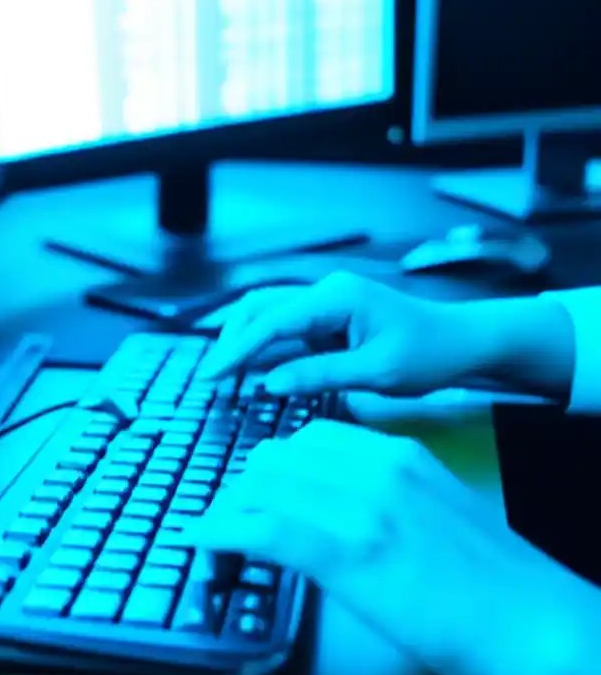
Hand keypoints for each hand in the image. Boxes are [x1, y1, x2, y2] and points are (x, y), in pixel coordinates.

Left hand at [184, 421, 600, 674]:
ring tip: (217, 537)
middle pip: (274, 459)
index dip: (272, 469)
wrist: (533, 621)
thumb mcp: (434, 508)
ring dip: (227, 511)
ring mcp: (360, 509)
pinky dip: (218, 531)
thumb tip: (326, 501)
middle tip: (233, 521)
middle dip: (244, 490)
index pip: (307, 440)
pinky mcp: (347, 555)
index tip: (257, 494)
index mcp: (397, 455)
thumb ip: (382, 492)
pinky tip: (201, 541)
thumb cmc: (487, 579)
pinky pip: (260, 528)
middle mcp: (374, 470)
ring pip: (259, 487)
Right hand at [199, 272, 490, 396]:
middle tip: (210, 377)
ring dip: (243, 341)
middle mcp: (325, 291)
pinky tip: (248, 368)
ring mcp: (325, 302)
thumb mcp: (376, 372)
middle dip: (231, 341)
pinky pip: (285, 328)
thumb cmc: (429, 355)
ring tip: (221, 373)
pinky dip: (263, 346)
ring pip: (267, 314)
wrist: (464, 342)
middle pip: (260, 308)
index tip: (212, 375)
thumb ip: (319, 375)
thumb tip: (268, 383)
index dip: (238, 349)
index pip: (272, 321)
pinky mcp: (328, 318)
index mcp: (336, 296)